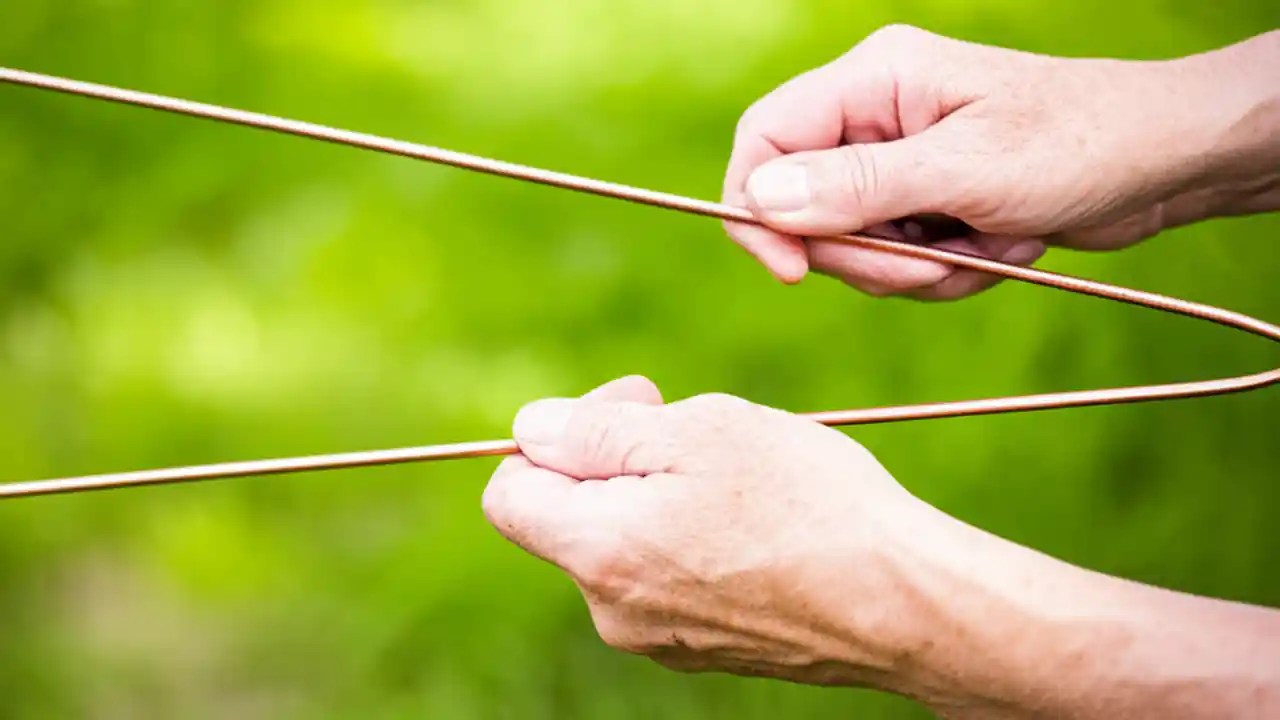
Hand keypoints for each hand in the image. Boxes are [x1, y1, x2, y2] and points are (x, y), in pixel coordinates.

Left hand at [481, 375, 931, 686]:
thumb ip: (595, 432)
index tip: (629, 407)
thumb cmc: (808, 503)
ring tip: (737, 477)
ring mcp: (658, 638)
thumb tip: (530, 430)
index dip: (552, 437)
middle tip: (691, 426)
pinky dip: (691, 538)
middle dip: (615, 459)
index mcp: (597, 551)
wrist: (902, 603)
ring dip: (658, 495)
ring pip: (624, 541)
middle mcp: (612, 609)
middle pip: (570, 515)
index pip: (509, 493)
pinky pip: (667, 576)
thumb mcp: (698, 432)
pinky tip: (757, 521)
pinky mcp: (701, 648)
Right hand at [723, 26, 1279, 298]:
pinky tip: (994, 248)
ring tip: (984, 248)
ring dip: (913, 268)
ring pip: (851, 245)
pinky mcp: (923, 201)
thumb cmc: (1077, 143)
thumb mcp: (965, 169)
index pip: (764, 140)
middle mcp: (873, 117)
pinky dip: (940, 272)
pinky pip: (895, 260)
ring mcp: (897, 162)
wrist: (1162, 163)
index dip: (758, 209)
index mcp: (872, 81)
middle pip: (803, 208)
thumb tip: (762, 201)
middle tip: (932, 264)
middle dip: (864, 255)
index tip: (793, 270)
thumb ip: (858, 186)